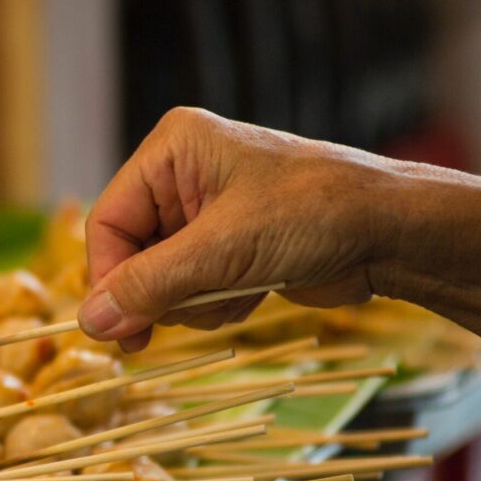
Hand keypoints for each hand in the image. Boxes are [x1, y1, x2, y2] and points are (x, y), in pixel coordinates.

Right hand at [79, 108, 404, 351]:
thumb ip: (150, 286)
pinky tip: (255, 293)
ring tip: (239, 290)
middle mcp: (182, 176)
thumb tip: (89, 323)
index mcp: (172, 151)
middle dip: (161, 292)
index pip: (108, 222)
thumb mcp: (222, 252)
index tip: (118, 329)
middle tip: (184, 317)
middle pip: (131, 255)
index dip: (109, 278)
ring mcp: (206, 214)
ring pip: (160, 281)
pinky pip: (193, 291)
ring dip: (194, 302)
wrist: (392, 233)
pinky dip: (217, 304)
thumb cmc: (314, 215)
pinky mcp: (229, 248)